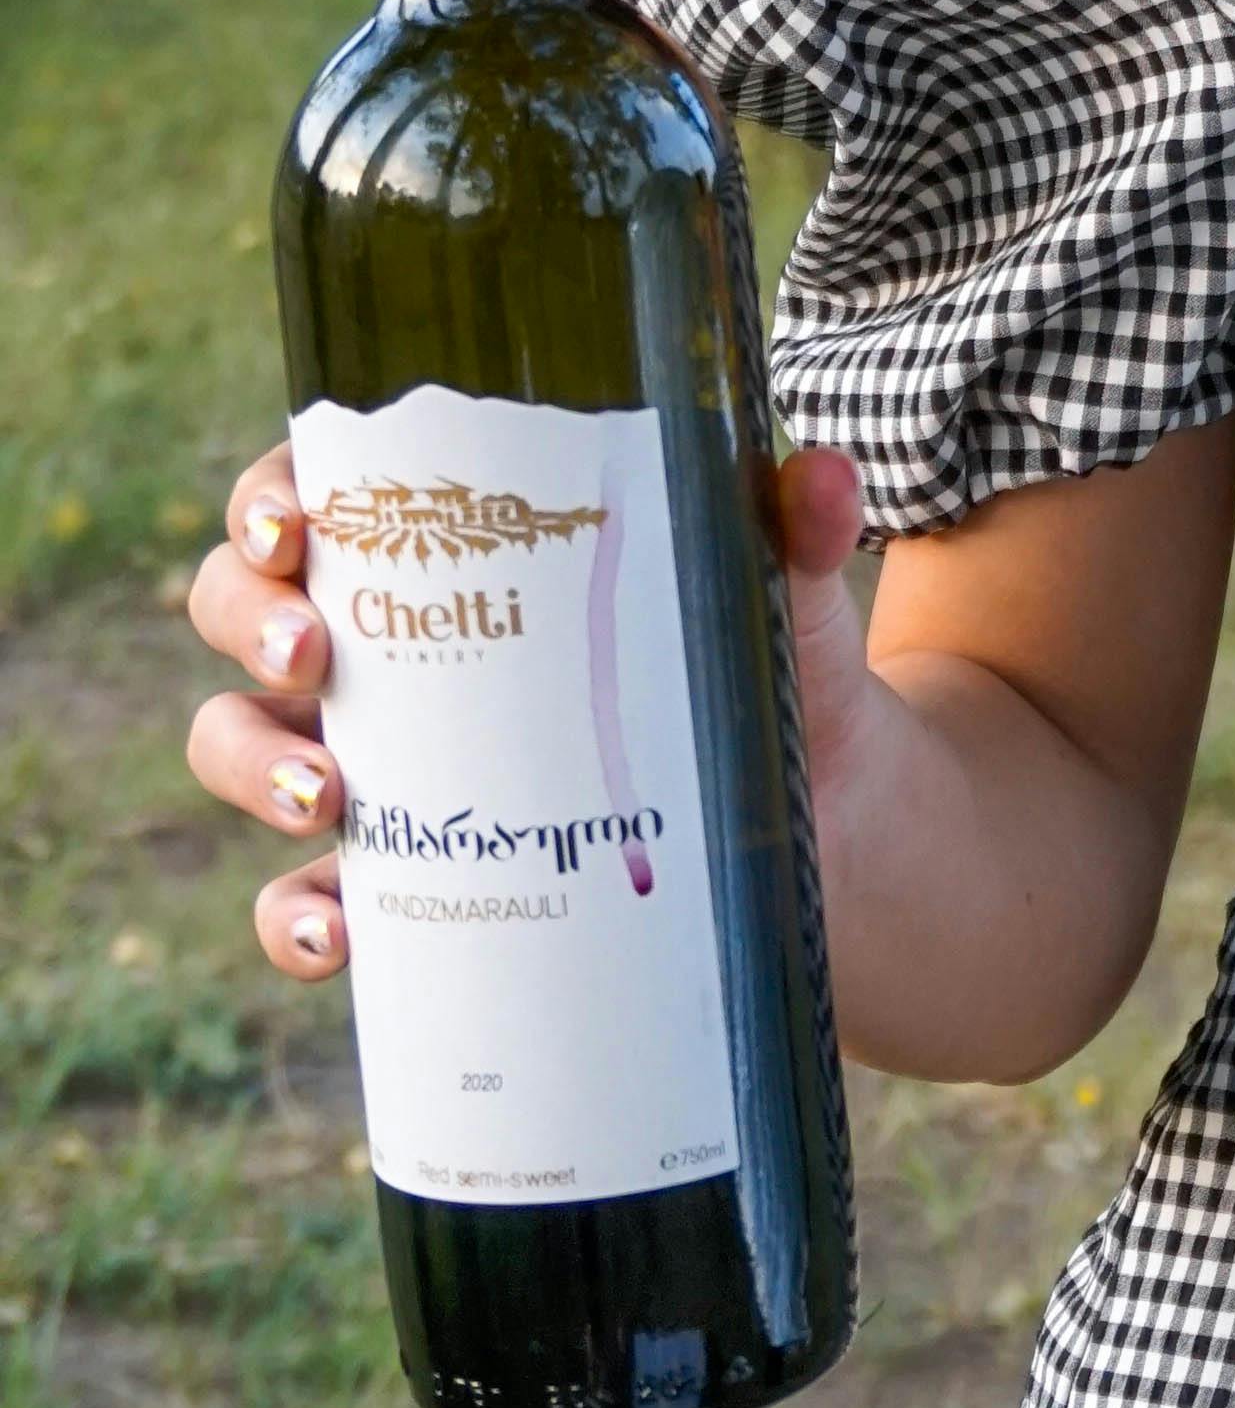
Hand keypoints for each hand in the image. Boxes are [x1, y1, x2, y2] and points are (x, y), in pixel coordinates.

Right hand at [182, 435, 876, 988]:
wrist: (822, 829)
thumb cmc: (769, 674)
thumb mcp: (777, 599)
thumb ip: (792, 533)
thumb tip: (823, 475)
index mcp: (453, 555)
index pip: (318, 497)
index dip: (271, 502)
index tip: (293, 526)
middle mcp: (390, 656)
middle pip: (245, 613)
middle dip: (249, 626)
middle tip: (312, 657)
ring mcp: (384, 773)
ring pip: (240, 749)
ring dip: (250, 767)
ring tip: (322, 796)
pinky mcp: (412, 886)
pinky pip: (302, 904)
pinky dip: (295, 921)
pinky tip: (336, 932)